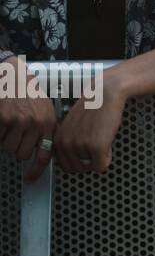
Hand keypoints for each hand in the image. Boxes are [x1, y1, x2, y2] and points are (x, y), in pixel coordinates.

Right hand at [0, 55, 57, 179]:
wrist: (14, 76)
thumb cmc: (29, 94)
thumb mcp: (45, 110)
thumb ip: (45, 130)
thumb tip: (42, 152)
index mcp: (49, 123)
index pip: (45, 153)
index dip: (36, 170)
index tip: (29, 179)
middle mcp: (36, 123)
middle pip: (21, 154)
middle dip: (16, 148)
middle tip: (16, 135)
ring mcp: (19, 121)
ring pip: (7, 148)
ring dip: (5, 141)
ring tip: (10, 126)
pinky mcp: (4, 118)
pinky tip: (3, 121)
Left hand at [53, 77, 126, 175]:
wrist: (105, 92)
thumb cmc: (93, 104)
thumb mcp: (72, 124)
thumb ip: (69, 140)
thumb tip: (76, 157)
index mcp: (58, 139)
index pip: (64, 164)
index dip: (79, 160)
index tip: (86, 152)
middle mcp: (66, 144)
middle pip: (77, 169)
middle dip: (89, 162)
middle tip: (97, 148)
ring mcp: (81, 146)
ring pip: (91, 167)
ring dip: (99, 157)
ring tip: (103, 139)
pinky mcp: (96, 147)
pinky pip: (102, 166)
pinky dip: (107, 158)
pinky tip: (108, 143)